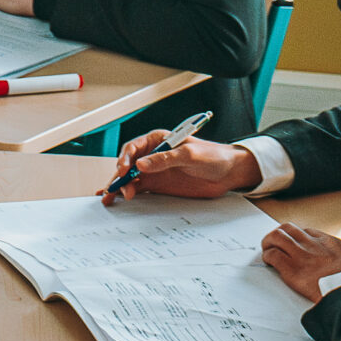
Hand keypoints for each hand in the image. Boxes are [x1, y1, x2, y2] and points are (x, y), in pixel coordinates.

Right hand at [101, 132, 262, 202]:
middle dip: (118, 177)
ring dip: (120, 187)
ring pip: (130, 178)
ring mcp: (155, 171)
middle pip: (128, 165)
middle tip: (115, 190)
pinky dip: (128, 194)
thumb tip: (141, 165)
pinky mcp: (159, 185)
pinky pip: (139, 189)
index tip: (123, 171)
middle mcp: (153, 155)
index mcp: (159, 140)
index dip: (125, 159)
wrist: (230, 173)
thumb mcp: (190, 155)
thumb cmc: (214, 157)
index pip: (134, 148)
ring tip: (111, 199)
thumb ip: (165, 159)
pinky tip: (119, 199)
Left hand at [259, 224, 340, 303]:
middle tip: (274, 244)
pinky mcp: (292, 270)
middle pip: (288, 229)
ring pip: (277, 237)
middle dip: (279, 234)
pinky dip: (267, 256)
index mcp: (329, 242)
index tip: (295, 244)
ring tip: (267, 250)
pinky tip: (268, 262)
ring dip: (269, 242)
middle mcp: (313, 245)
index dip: (297, 237)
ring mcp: (301, 256)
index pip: (307, 232)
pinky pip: (273, 255)